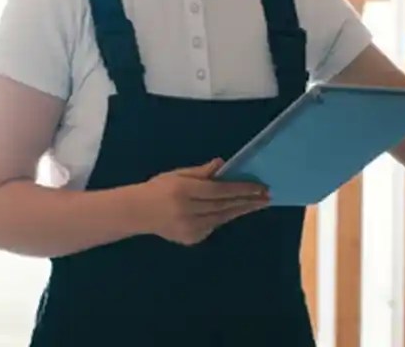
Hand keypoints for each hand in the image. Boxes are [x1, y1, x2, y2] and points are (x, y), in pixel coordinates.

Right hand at [131, 158, 268, 245]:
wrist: (137, 213)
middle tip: (267, 197)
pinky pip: (212, 227)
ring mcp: (189, 228)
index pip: (219, 190)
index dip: (241, 188)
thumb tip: (222, 164)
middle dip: (247, 201)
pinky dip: (224, 218)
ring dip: (241, 211)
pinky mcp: (190, 239)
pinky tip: (235, 211)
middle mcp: (188, 211)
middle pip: (224, 206)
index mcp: (184, 191)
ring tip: (257, 204)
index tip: (260, 187)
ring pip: (222, 219)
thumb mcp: (177, 174)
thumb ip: (200, 172)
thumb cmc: (159, 188)